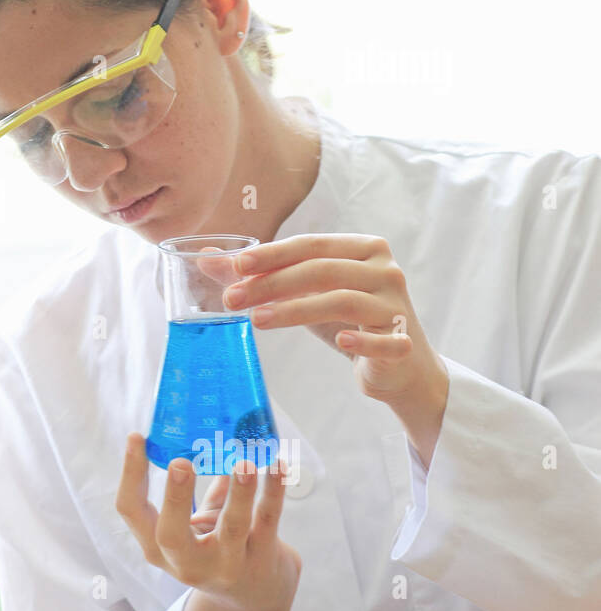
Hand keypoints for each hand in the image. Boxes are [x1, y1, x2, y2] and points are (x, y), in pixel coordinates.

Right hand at [117, 435, 300, 610]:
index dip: (130, 474)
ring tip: (244, 464)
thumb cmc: (215, 547)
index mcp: (158, 547)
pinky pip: (268, 522)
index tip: (137, 437)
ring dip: (238, 494)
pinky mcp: (261, 560)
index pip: (131, 511)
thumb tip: (191, 433)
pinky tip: (278, 466)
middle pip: (171, 536)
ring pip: (231, 529)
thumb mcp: (192, 526)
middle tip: (180, 462)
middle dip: (175, 499)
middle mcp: (186, 563)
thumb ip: (191, 490)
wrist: (255, 596)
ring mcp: (226, 566)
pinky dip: (273, 491)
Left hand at [223, 234, 449, 464]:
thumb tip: (207, 259)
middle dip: (272, 283)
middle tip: (233, 298)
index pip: (311, 245)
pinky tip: (340, 340)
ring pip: (342, 300)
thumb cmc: (346, 321)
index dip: (272, 254)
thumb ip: (261, 276)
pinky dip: (361, 340)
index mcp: (363, 248)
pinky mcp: (403, 342)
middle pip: (322, 270)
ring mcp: (396, 305)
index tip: (235, 266)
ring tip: (256, 320)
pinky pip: (383, 340)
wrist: (398, 365)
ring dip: (295, 310)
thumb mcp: (305, 295)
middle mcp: (385, 270)